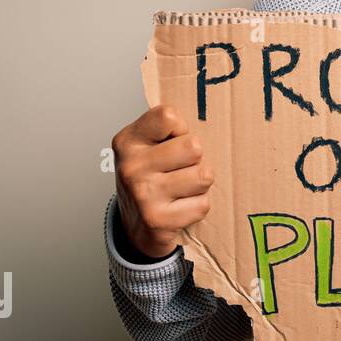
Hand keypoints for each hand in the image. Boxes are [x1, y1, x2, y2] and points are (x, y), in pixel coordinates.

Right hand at [111, 105, 214, 258]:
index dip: (182, 129)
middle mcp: (131, 165)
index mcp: (129, 140)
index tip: (173, 141)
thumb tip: (212, 114)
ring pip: (203, 175)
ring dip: (200, 185)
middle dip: (196, 160)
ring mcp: (143, 193)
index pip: (169, 116)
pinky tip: (180, 207)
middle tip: (181, 170)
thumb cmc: (150, 178)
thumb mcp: (149, 145)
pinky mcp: (157, 219)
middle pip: (194, 147)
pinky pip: (202, 204)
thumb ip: (170, 128)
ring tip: (182, 189)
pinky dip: (197, 207)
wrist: (136, 226)